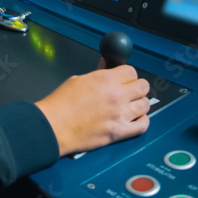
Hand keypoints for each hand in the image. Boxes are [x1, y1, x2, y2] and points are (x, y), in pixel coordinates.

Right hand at [35, 65, 149, 156]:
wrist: (52, 127)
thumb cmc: (60, 105)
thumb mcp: (78, 80)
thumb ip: (98, 73)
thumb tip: (106, 66)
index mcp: (106, 79)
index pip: (132, 71)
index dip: (128, 76)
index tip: (125, 80)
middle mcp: (116, 95)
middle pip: (143, 86)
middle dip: (137, 88)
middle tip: (131, 92)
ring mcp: (119, 114)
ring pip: (145, 105)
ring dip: (140, 104)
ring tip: (131, 106)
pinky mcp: (118, 132)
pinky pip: (143, 125)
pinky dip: (142, 121)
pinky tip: (135, 119)